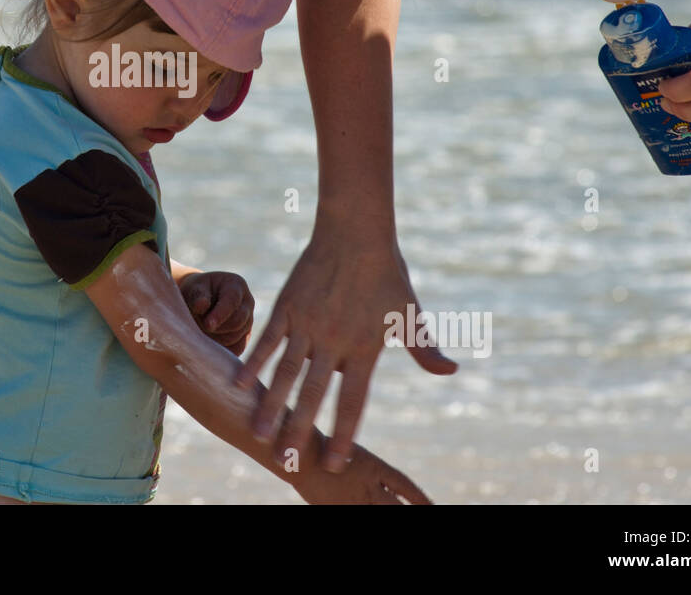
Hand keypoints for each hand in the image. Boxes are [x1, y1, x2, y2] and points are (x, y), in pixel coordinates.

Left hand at [179, 270, 253, 355]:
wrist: (200, 301)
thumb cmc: (196, 292)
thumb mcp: (194, 288)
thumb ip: (198, 296)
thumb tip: (201, 306)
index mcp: (236, 285)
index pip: (232, 301)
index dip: (220, 314)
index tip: (208, 325)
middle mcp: (248, 302)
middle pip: (237, 322)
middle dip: (217, 328)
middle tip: (199, 328)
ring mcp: (249, 320)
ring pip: (236, 337)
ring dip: (216, 339)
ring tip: (200, 331)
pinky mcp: (245, 336)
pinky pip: (236, 349)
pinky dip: (221, 350)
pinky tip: (208, 343)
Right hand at [234, 232, 457, 472]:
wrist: (356, 230)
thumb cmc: (387, 272)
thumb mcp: (409, 312)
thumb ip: (425, 348)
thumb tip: (451, 372)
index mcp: (365, 347)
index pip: (354, 400)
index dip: (344, 432)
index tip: (336, 461)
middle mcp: (334, 341)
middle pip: (314, 394)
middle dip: (300, 428)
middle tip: (288, 459)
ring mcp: (307, 324)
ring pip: (286, 371)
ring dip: (271, 403)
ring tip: (259, 433)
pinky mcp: (288, 306)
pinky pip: (268, 340)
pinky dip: (254, 361)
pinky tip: (239, 383)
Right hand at [297, 440, 431, 504]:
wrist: (294, 454)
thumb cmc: (322, 449)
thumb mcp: (354, 456)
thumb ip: (375, 476)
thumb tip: (394, 491)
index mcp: (373, 466)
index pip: (405, 486)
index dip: (421, 499)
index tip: (433, 508)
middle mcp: (367, 485)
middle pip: (397, 508)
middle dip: (412, 514)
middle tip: (428, 515)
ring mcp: (352, 500)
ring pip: (380, 514)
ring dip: (393, 515)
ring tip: (403, 516)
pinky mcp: (337, 509)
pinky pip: (356, 516)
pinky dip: (366, 514)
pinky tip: (368, 513)